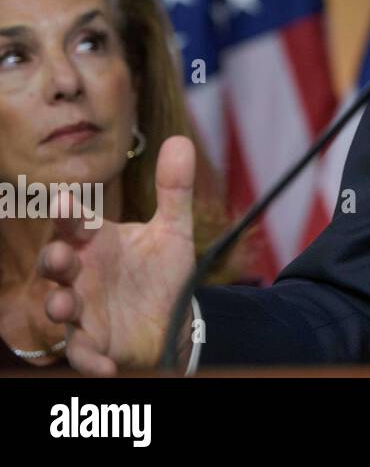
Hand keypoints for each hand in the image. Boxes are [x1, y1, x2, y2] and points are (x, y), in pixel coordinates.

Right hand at [39, 135, 197, 374]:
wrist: (173, 320)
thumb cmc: (161, 273)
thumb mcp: (172, 231)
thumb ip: (173, 190)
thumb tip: (179, 139)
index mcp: (95, 244)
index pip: (76, 224)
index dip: (69, 213)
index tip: (67, 199)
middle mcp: (81, 276)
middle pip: (56, 265)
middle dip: (55, 259)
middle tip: (60, 254)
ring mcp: (83, 311)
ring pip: (59, 308)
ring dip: (59, 306)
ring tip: (64, 305)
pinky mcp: (93, 344)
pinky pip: (84, 355)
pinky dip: (91, 361)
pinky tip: (105, 365)